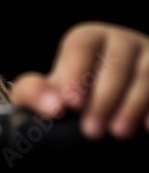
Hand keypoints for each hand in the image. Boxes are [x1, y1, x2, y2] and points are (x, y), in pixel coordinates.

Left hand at [11, 21, 148, 139]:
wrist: (105, 110)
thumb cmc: (72, 97)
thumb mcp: (48, 92)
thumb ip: (34, 93)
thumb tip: (53, 106)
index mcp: (88, 39)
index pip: (82, 45)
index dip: (76, 72)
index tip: (72, 103)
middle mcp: (122, 42)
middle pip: (117, 63)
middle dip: (104, 99)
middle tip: (92, 131)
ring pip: (146, 74)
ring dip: (133, 105)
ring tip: (119, 133)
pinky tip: (148, 129)